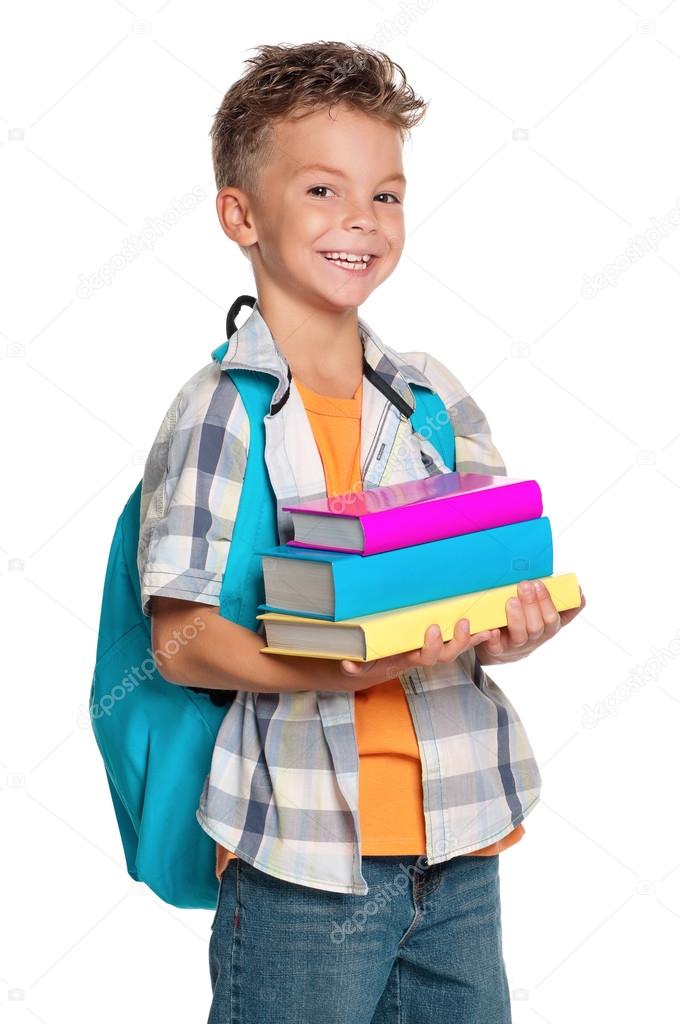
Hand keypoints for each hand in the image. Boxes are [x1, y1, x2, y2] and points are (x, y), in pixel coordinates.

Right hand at [340, 618, 494, 685]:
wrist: (374, 667)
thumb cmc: (369, 661)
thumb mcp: (361, 665)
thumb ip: (355, 666)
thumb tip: (347, 663)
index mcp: (407, 659)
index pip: (423, 655)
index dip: (432, 646)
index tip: (434, 629)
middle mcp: (423, 656)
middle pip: (446, 655)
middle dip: (456, 641)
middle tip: (463, 623)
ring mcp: (434, 652)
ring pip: (456, 650)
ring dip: (470, 639)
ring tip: (482, 625)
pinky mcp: (443, 644)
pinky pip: (462, 643)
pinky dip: (477, 637)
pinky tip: (491, 628)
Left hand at [475, 580, 585, 665]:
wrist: (505, 650)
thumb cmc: (527, 623)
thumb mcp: (546, 615)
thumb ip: (561, 604)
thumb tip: (578, 590)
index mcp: (547, 629)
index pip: (553, 618)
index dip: (548, 602)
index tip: (540, 583)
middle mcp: (534, 638)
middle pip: (537, 626)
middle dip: (532, 605)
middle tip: (524, 585)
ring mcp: (516, 645)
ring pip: (520, 635)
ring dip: (516, 617)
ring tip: (511, 600)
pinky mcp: (498, 651)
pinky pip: (496, 647)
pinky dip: (493, 639)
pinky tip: (492, 630)